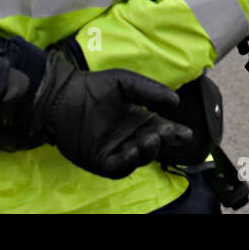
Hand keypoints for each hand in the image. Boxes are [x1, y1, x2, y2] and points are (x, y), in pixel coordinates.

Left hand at [30, 53, 193, 178]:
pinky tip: (132, 151)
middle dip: (163, 142)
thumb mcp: (126, 82)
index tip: (184, 133)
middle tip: (165, 132)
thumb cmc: (95, 87)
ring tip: (151, 139)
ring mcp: (116, 151)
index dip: (175, 133)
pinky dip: (127, 162)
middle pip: (154, 146)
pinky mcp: (101, 161)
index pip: (163, 130)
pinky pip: (118, 167)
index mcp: (140, 120)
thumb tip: (176, 102)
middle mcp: (131, 138)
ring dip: (148, 152)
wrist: (63, 96)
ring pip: (139, 159)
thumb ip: (150, 91)